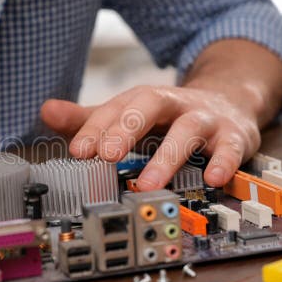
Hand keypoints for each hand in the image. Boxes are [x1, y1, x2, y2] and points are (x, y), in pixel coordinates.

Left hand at [40, 39, 281, 189]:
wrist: (230, 100)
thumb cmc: (170, 116)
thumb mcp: (131, 114)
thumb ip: (90, 118)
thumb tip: (46, 111)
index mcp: (145, 99)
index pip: (116, 108)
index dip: (95, 128)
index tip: (77, 151)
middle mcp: (174, 104)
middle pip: (150, 106)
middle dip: (127, 129)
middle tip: (106, 156)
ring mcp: (205, 119)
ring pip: (188, 131)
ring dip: (168, 157)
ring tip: (149, 182)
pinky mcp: (234, 136)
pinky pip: (230, 148)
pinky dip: (223, 162)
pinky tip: (213, 179)